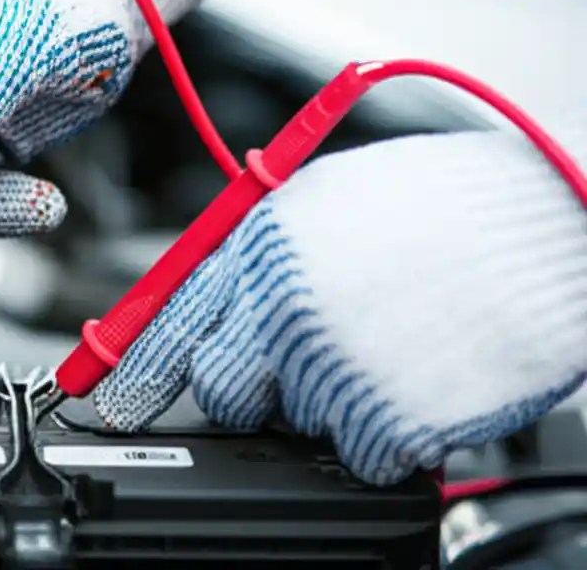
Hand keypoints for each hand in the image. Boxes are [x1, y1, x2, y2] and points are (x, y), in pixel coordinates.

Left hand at [95, 129, 586, 484]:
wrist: (549, 227)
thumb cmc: (451, 204)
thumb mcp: (327, 199)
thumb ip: (260, 253)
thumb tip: (215, 301)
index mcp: (260, 245)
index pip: (168, 323)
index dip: (133, 371)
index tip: (111, 401)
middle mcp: (281, 305)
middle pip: (219, 389)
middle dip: (249, 390)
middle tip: (303, 366)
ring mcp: (329, 364)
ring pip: (295, 421)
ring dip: (335, 400)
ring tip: (391, 342)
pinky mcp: (383, 416)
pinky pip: (359, 455)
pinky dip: (389, 433)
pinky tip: (419, 376)